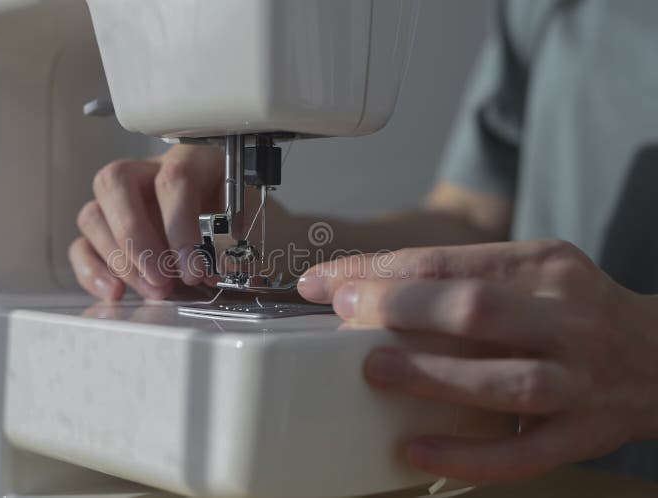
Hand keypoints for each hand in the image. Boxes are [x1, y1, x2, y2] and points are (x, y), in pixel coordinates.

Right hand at [69, 144, 223, 300]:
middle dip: (136, 237)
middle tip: (161, 278)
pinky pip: (81, 246)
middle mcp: (147, 172)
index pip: (173, 179)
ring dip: (120, 260)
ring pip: (93, 214)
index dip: (180, 225)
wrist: (228, 234)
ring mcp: (120, 199)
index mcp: (191, 160)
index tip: (194, 267)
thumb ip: (234, 244)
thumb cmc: (234, 222)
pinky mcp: (103, 229)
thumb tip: (222, 266)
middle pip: (117, 182)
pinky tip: (116, 291)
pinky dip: (93, 271)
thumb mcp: (245, 226)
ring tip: (154, 291)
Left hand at [298, 239, 657, 481]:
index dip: (378, 271)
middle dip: (402, 309)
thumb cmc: (574, 311)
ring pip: (504, 381)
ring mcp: (577, 380)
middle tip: (346, 315)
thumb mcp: (532, 273)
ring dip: (432, 377)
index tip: (325, 282)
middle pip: (477, 308)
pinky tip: (414, 449)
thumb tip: (367, 290)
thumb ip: (464, 277)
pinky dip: (465, 456)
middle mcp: (566, 319)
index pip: (447, 260)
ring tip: (374, 372)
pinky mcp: (581, 434)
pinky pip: (521, 453)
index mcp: (545, 266)